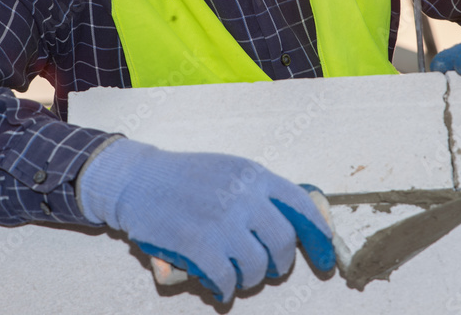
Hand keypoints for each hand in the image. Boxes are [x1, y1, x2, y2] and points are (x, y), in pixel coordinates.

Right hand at [76, 139, 334, 302]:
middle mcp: (243, 195)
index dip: (318, 237)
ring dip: (248, 279)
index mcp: (254, 174)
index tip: (324, 259)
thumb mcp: (229, 171)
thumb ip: (259, 193)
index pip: (301, 207)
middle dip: (278, 264)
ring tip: (234, 275)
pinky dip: (223, 289)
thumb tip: (294, 226)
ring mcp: (221, 220)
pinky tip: (217, 286)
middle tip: (266, 269)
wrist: (136, 179)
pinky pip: (226, 280)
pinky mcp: (197, 244)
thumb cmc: (184, 178)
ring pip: (255, 267)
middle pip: (282, 244)